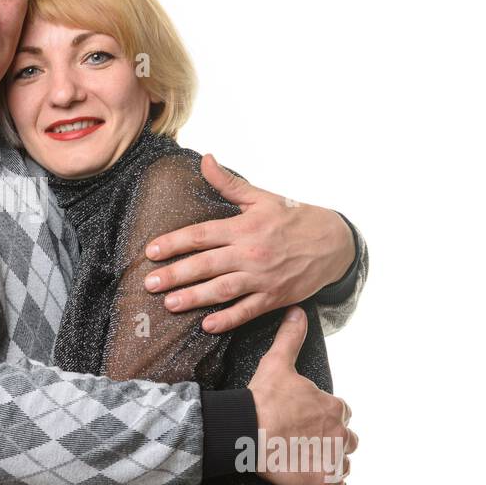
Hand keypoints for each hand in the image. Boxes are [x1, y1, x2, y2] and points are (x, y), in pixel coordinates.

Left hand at [142, 152, 355, 332]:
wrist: (335, 243)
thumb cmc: (294, 217)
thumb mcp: (262, 197)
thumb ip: (229, 182)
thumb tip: (205, 159)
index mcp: (244, 227)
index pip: (201, 234)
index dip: (174, 243)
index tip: (151, 251)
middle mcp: (251, 252)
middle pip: (206, 265)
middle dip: (175, 275)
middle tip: (149, 284)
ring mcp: (263, 277)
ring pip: (223, 290)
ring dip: (195, 298)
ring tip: (170, 304)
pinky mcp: (275, 297)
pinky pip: (248, 310)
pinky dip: (228, 319)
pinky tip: (207, 325)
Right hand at [248, 307, 356, 484]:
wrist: (245, 432)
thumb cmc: (262, 398)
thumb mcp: (276, 363)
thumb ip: (290, 338)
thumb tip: (297, 311)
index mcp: (334, 407)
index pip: (340, 412)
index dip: (323, 415)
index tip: (303, 419)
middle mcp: (341, 434)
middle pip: (345, 439)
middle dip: (330, 440)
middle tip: (302, 441)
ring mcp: (334, 460)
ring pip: (341, 463)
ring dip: (328, 462)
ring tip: (303, 460)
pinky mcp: (325, 484)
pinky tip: (310, 479)